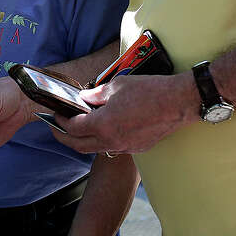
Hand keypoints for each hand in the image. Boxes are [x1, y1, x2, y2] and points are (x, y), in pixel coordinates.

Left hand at [54, 73, 196, 153]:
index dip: (62, 122)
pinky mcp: (137, 148)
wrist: (178, 102)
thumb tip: (85, 99)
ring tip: (80, 128)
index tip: (57, 115)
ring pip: (96, 148)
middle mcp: (111, 141)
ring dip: (84, 140)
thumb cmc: (150, 91)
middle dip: (64, 138)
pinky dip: (104, 140)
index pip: (73, 129)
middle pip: (79, 146)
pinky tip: (105, 128)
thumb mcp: (117, 86)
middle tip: (57, 129)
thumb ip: (96, 95)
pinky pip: (114, 147)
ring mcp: (125, 147)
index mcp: (103, 125)